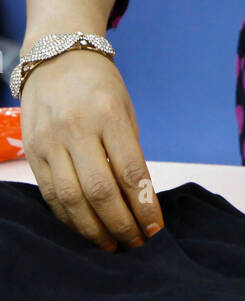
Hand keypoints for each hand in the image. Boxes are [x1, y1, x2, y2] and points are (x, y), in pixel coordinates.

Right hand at [18, 48, 164, 250]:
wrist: (56, 56)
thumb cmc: (99, 84)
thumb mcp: (124, 107)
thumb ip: (127, 149)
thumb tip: (137, 197)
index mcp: (108, 114)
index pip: (130, 171)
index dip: (144, 206)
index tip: (156, 229)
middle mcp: (76, 128)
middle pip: (99, 191)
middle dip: (121, 224)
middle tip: (137, 243)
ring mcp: (50, 142)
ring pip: (71, 199)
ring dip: (94, 229)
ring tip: (112, 245)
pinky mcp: (32, 152)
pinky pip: (51, 194)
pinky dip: (69, 217)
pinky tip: (85, 228)